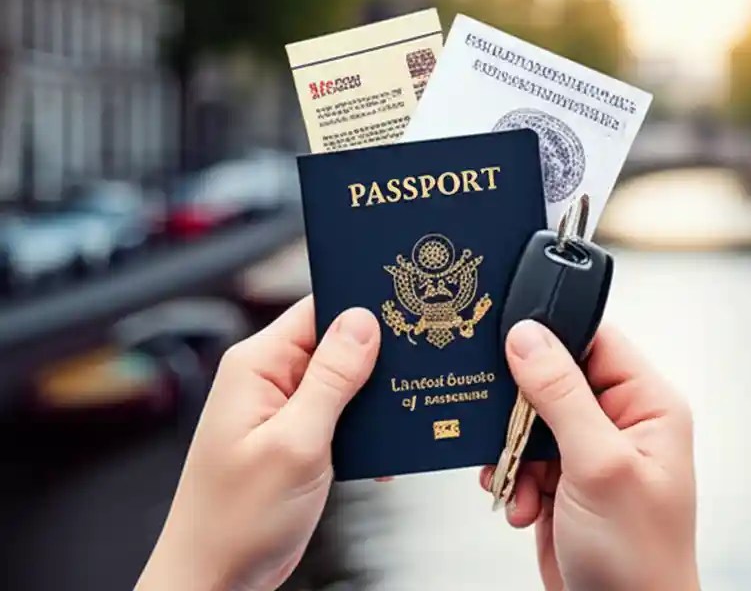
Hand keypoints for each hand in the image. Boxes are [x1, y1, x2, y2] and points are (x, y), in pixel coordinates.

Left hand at [137, 297, 379, 590]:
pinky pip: (342, 413)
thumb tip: (363, 321)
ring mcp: (282, 410)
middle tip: (417, 369)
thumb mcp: (296, 444)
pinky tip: (384, 450)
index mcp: (256, 366)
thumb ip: (331, 379)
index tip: (407, 312)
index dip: (364, 307)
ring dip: (375, 398)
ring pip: (346, 380)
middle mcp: (267, 380)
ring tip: (404, 413)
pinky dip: (367, 428)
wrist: (213, 581)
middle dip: (379, 356)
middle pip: (338, 341)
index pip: (319, 309)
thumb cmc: (234, 523)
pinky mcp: (297, 438)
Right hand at [480, 321, 698, 590]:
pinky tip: (521, 506)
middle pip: (554, 379)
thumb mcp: (598, 466)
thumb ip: (562, 396)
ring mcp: (591, 456)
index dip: (552, 339)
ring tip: (519, 481)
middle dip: (521, 411)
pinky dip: (511, 482)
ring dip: (512, 454)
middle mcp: (622, 424)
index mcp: (649, 405)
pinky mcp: (565, 485)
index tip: (510, 348)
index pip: (597, 340)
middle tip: (510, 432)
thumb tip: (529, 336)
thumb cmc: (640, 560)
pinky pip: (522, 460)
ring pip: (530, 422)